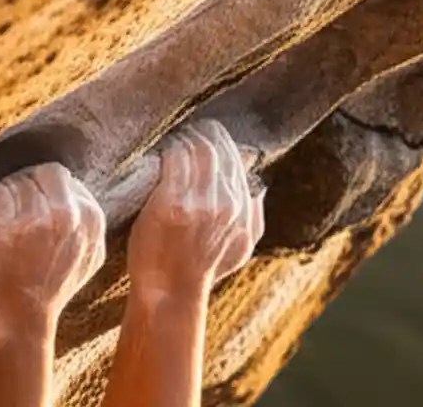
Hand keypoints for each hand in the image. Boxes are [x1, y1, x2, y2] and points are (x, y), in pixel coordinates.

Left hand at [0, 163, 106, 332]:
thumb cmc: (47, 294)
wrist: (16, 323)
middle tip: (15, 199)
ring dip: (7, 191)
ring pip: (19, 181)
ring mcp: (37, 219)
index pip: (68, 180)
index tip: (36, 201)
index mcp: (91, 221)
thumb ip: (88, 230)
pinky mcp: (4, 223)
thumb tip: (79, 202)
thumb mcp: (86, 261)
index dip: (48, 188)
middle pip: (45, 173)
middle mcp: (68, 216)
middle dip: (29, 182)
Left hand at [127, 120, 264, 300]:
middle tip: (190, 128)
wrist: (171, 292)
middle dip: (203, 134)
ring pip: (196, 151)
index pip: (234, 159)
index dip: (220, 141)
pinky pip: (174, 162)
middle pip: (216, 150)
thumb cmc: (202, 270)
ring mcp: (197, 203)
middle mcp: (224, 203)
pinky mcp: (170, 204)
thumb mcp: (241, 248)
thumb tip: (259, 188)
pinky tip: (163, 150)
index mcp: (241, 208)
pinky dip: (170, 151)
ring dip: (185, 139)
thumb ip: (254, 217)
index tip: (207, 135)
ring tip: (176, 136)